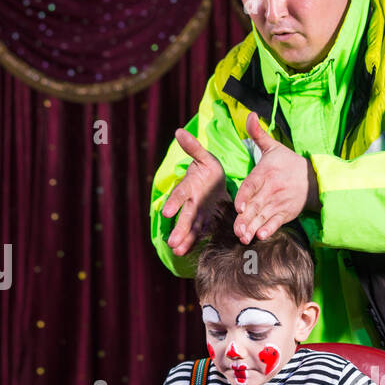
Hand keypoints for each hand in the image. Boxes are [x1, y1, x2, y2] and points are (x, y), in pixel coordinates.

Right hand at [162, 127, 225, 255]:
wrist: (217, 183)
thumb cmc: (209, 170)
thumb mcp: (205, 157)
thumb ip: (194, 148)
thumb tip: (179, 132)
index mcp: (190, 187)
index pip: (180, 195)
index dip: (174, 203)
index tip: (167, 213)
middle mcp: (191, 202)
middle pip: (184, 216)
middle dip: (179, 229)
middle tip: (172, 242)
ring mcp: (197, 213)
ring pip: (190, 228)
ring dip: (184, 239)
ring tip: (176, 250)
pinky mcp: (205, 222)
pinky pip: (200, 233)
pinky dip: (193, 242)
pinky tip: (184, 253)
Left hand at [233, 111, 316, 243]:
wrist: (314, 179)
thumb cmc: (289, 163)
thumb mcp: (274, 146)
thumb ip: (258, 133)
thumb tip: (249, 115)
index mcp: (266, 172)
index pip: (253, 184)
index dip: (245, 196)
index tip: (238, 206)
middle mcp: (272, 189)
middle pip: (256, 204)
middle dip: (245, 218)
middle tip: (236, 229)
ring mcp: (280, 202)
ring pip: (263, 216)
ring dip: (253, 227)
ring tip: (244, 237)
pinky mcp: (286, 213)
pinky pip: (277, 222)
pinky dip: (270, 229)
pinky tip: (262, 236)